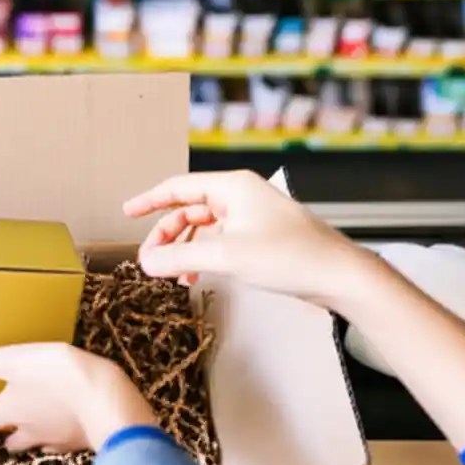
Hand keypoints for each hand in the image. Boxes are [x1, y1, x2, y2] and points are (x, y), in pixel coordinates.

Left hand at [0, 343, 155, 452]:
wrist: (107, 399)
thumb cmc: (56, 375)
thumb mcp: (10, 361)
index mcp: (8, 413)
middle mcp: (29, 431)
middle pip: (10, 441)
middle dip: (5, 438)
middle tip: (1, 433)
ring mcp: (58, 438)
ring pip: (38, 443)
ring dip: (33, 438)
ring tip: (35, 429)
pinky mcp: (83, 438)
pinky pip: (66, 440)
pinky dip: (62, 435)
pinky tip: (68, 425)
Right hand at [123, 171, 377, 308]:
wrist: (337, 275)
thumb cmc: (291, 257)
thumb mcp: (226, 257)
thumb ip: (180, 258)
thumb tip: (146, 262)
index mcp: (232, 187)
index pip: (179, 187)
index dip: (150, 200)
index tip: (127, 212)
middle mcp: (241, 196)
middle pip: (188, 210)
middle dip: (165, 235)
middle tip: (149, 260)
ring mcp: (252, 217)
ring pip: (203, 228)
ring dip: (183, 250)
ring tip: (171, 275)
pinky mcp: (261, 238)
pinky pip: (220, 241)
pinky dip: (202, 256)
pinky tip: (196, 276)